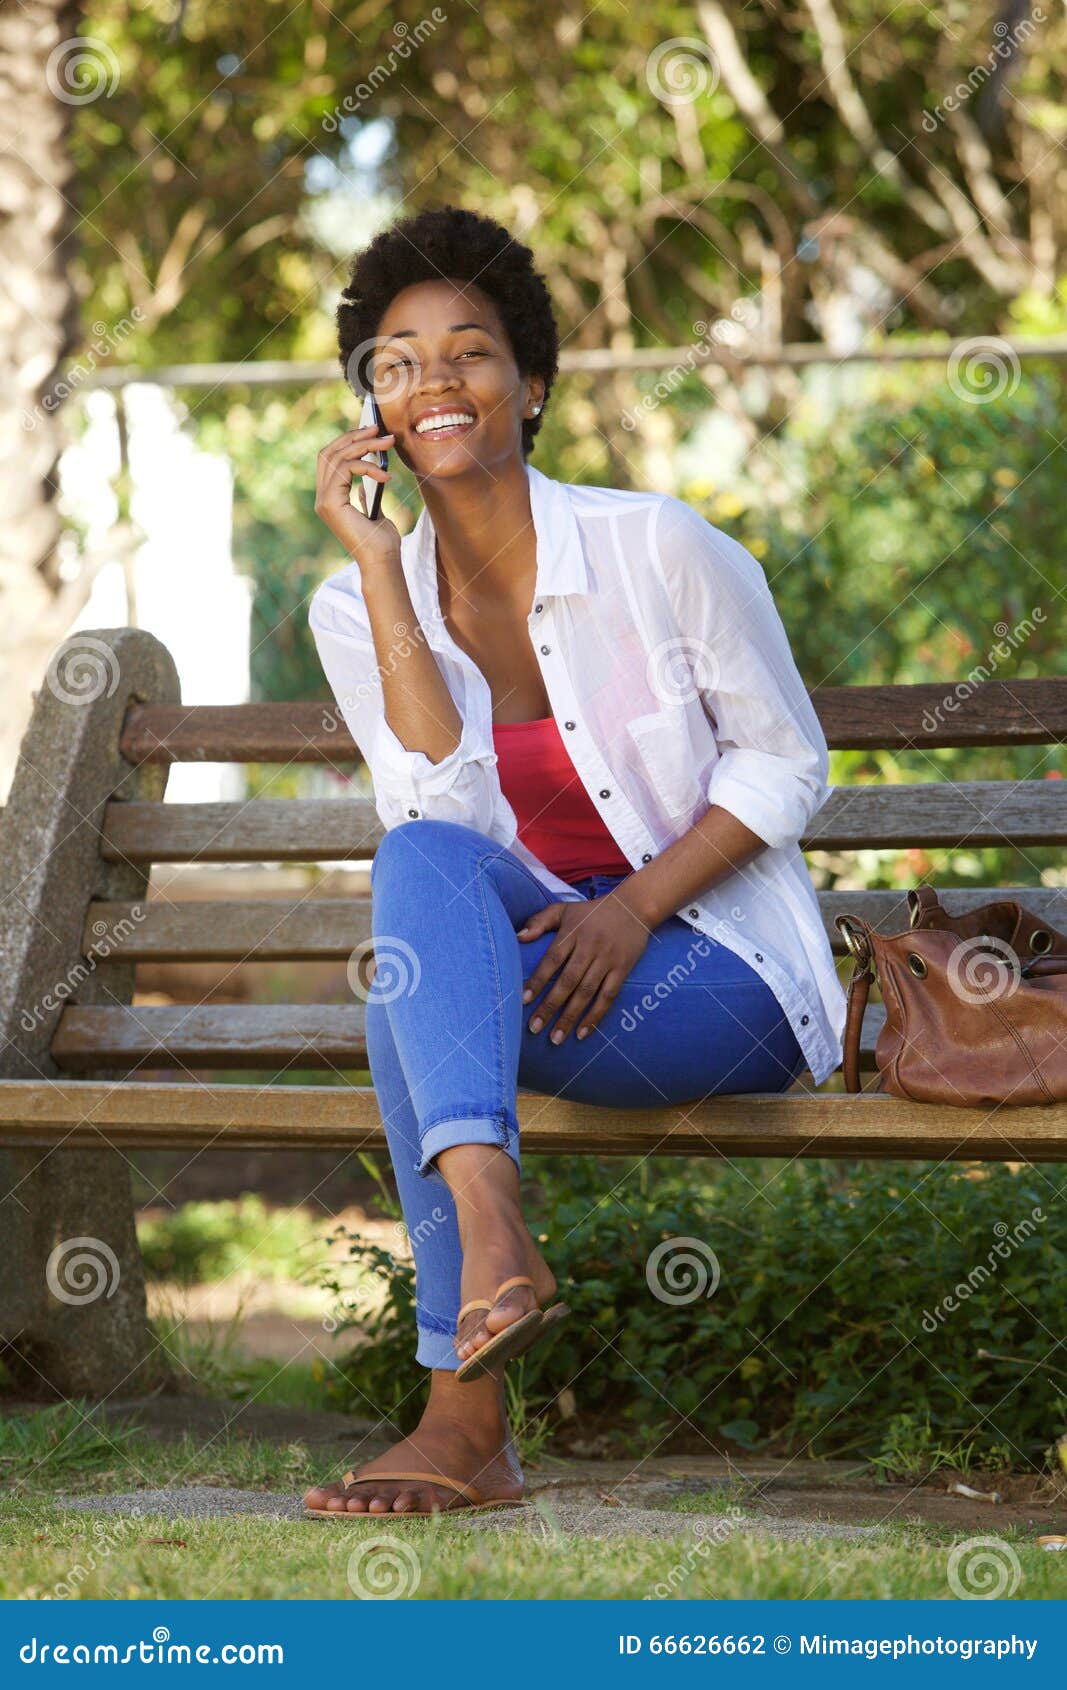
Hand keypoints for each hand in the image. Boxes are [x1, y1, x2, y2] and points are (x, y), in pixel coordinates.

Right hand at [315, 424, 400, 568]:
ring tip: (387, 443)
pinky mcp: (330, 503)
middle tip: (378, 428)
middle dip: (354, 436)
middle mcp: (322, 497)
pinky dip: (368, 467)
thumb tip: (366, 478)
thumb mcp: (374, 510)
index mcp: (330, 497)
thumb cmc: (382, 540)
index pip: (330, 458)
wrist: (382, 560)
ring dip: (364, 445)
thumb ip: (365, 493)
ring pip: (337, 457)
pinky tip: (386, 475)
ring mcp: (323, 500)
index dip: (348, 440)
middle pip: (329, 452)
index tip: (371, 431)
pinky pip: (346, 470)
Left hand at [517, 887, 651, 1043]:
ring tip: (556, 1038)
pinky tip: (582, 1033)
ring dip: (570, 1017)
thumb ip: (539, 922)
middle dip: (551, 1006)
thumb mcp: (564, 910)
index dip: (538, 980)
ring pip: (587, 992)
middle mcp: (590, 947)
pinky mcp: (623, 969)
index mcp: (573, 932)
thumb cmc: (591, 912)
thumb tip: (517, 938)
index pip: (553, 959)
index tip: (524, 1000)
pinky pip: (608, 996)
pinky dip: (595, 1016)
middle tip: (535, 1028)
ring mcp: (608, 960)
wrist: (633, 907)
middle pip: (568, 981)